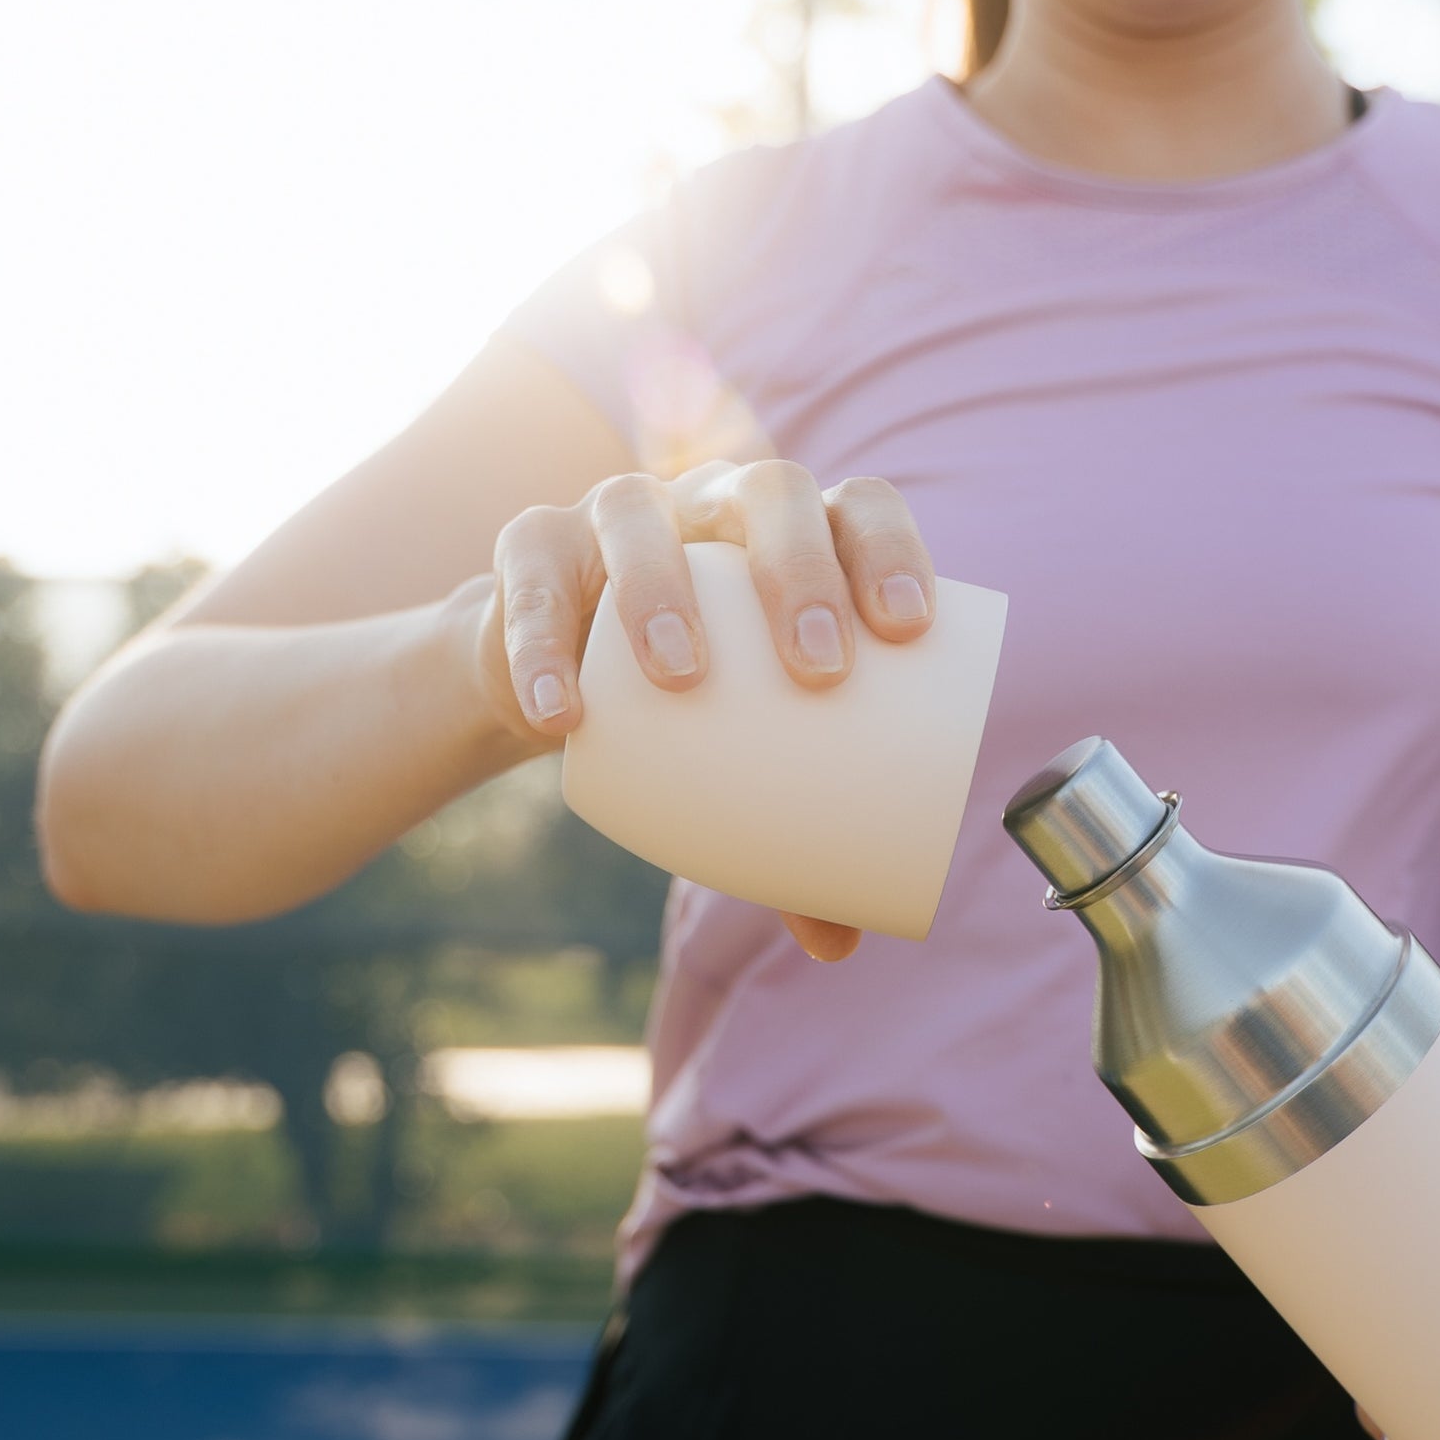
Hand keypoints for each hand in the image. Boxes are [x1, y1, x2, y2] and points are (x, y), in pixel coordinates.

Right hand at [462, 459, 938, 961]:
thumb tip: (840, 946)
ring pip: (642, 514)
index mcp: (792, 539)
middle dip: (798, 571)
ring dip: (662, 589)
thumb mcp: (744, 769)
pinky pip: (531, 575)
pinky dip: (542, 644)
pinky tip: (561, 715)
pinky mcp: (531, 546)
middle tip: (819, 670)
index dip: (887, 547)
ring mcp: (618, 515)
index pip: (856, 506)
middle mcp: (712, 507)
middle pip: (768, 494)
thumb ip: (796, 844)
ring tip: (683, 677)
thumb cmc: (694, 716)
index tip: (908, 626)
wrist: (560, 686)